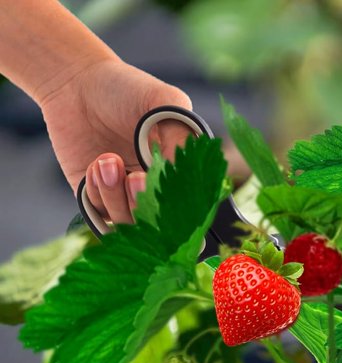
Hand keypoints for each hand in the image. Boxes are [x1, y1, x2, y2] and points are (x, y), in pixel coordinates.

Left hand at [39, 57, 192, 224]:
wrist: (76, 81)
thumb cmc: (125, 88)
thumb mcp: (165, 103)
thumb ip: (182, 137)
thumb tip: (182, 175)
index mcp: (179, 173)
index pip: (188, 210)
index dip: (178, 212)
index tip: (166, 191)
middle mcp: (155, 189)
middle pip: (158, 225)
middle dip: (145, 206)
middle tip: (135, 177)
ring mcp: (125, 196)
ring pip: (128, 224)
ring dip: (117, 197)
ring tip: (106, 162)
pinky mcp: (96, 196)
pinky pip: (100, 214)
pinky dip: (98, 193)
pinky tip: (97, 164)